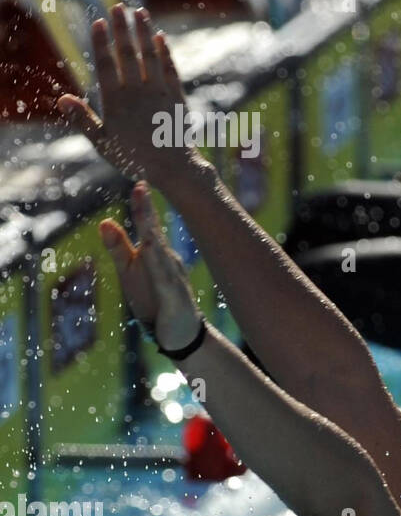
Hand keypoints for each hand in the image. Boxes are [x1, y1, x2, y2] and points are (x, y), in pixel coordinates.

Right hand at [57, 5, 204, 194]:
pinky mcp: (177, 97)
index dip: (101, 43)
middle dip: (122, 29)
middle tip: (117, 6)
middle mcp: (139, 93)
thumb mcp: (103, 143)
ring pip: (151, 57)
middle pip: (129, 55)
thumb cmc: (134, 158)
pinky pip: (170, 70)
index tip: (98, 22)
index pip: (107, 66)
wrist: (174, 168)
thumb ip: (83, 119)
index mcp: (117, 102)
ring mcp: (160, 93)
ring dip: (144, 33)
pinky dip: (165, 53)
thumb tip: (62, 98)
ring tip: (139, 11)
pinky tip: (160, 37)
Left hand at [102, 182, 202, 352]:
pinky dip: (162, 273)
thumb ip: (119, 248)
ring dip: (154, 238)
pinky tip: (156, 264)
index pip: (148, 226)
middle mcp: (169, 262)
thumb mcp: (130, 271)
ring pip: (162, 257)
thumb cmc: (155, 298)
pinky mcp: (175, 300)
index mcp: (157, 253)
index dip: (142, 206)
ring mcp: (174, 280)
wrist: (181, 332)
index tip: (139, 182)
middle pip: (155, 235)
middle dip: (147, 214)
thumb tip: (104, 220)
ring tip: (146, 223)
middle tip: (141, 187)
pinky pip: (167, 285)